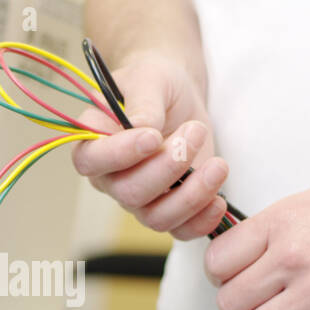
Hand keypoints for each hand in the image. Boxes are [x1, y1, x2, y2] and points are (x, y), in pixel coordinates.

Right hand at [71, 51, 230, 239]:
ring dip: (191, 195)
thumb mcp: (149, 79)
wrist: (178, 95)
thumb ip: (142, 103)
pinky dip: (202, 221)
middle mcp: (111, 178)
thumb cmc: (155, 82)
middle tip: (193, 132)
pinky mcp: (170, 206)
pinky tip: (219, 200)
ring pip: (156, 217)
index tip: (152, 137)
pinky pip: (180, 230)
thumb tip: (142, 129)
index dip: (119, 155)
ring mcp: (141, 197)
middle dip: (166, 169)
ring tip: (218, 165)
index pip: (90, 161)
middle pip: (129, 193)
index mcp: (93, 143)